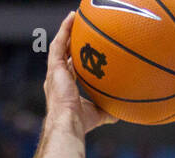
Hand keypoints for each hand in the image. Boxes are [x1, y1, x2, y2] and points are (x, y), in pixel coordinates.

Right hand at [44, 12, 117, 133]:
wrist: (69, 122)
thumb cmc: (81, 122)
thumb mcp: (98, 115)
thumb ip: (107, 111)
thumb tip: (120, 113)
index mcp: (65, 88)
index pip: (70, 69)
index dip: (75, 59)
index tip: (84, 51)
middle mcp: (57, 78)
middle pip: (64, 55)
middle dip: (70, 43)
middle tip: (80, 31)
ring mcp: (54, 72)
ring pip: (59, 46)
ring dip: (66, 31)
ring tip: (74, 18)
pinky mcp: (54, 67)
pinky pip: (59, 43)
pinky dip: (65, 29)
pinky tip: (72, 18)